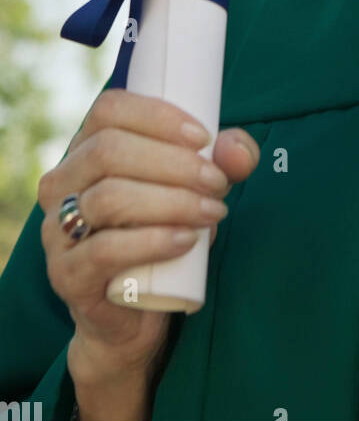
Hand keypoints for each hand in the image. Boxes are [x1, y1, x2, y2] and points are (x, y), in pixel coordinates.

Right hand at [37, 89, 259, 389]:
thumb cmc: (164, 230)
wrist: (136, 311)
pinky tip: (186, 240)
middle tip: (217, 182)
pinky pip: (105, 250)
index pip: (109, 109)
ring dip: (171, 201)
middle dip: (173, 163)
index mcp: (86, 148)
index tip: (204, 138)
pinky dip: (152, 240)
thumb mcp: (198, 188)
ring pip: (109, 197)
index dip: (157, 116)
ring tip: (213, 212)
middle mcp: (62, 182)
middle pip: (110, 151)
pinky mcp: (67, 274)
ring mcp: (57, 229)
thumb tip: (238, 151)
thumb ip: (225, 161)